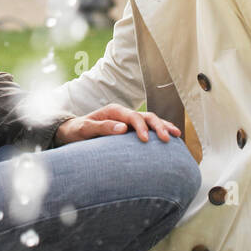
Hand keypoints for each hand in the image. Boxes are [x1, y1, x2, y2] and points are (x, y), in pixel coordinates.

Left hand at [54, 103, 182, 144]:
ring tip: (176, 135)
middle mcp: (123, 114)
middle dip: (158, 125)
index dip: (140, 127)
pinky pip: (148, 128)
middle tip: (167, 138)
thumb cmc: (78, 131)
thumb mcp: (85, 129)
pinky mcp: (131, 129)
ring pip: (150, 120)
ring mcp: (128, 121)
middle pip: (145, 116)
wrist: (73, 132)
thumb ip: (102, 127)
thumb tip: (122, 128)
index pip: (132, 116)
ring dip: (163, 126)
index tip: (146, 140)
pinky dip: (160, 130)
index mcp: (113, 111)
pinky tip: (171, 138)